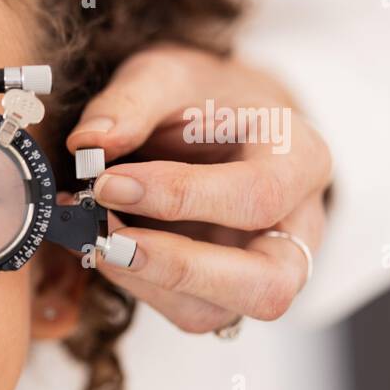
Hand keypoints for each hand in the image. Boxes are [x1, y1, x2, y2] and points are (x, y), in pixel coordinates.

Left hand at [66, 46, 332, 333]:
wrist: (217, 121)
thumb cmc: (201, 100)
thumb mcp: (167, 76)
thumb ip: (131, 103)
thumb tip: (89, 142)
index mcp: (301, 159)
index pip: (257, 196)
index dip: (180, 196)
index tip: (107, 183)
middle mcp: (296, 226)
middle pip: (267, 284)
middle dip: (178, 269)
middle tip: (107, 240)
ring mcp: (264, 268)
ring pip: (218, 313)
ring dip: (145, 283)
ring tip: (95, 237)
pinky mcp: (224, 293)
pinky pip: (185, 313)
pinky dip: (135, 287)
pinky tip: (103, 247)